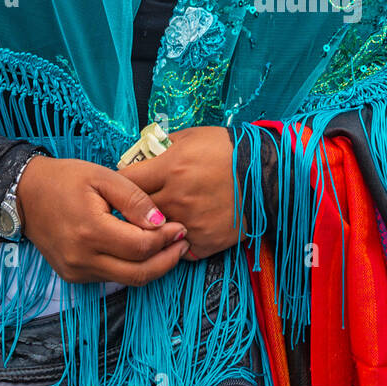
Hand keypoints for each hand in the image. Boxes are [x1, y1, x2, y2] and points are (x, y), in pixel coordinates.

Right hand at [15, 155, 190, 285]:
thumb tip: (161, 222)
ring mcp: (76, 271)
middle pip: (138, 273)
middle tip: (183, 244)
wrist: (25, 193)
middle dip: (166, 261)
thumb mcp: (102, 176)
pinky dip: (130, 268)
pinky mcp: (73, 275)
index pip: (140, 247)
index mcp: (91, 230)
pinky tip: (140, 251)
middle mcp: (83, 258)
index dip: (166, 239)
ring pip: (126, 280)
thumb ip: (134, 199)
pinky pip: (109, 278)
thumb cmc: (65, 178)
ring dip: (152, 267)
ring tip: (168, 248)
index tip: (180, 227)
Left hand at [115, 126, 238, 260]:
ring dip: (153, 227)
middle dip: (131, 209)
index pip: (126, 182)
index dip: (119, 184)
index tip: (120, 186)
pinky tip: (180, 230)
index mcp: (170, 168)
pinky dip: (176, 242)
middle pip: (136, 211)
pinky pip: (178, 248)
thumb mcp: (190, 137)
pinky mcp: (206, 242)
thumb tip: (138, 157)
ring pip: (155, 233)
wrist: (267, 174)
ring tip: (155, 220)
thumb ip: (161, 148)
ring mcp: (191, 223)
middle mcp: (177, 198)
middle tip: (131, 207)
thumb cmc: (227, 150)